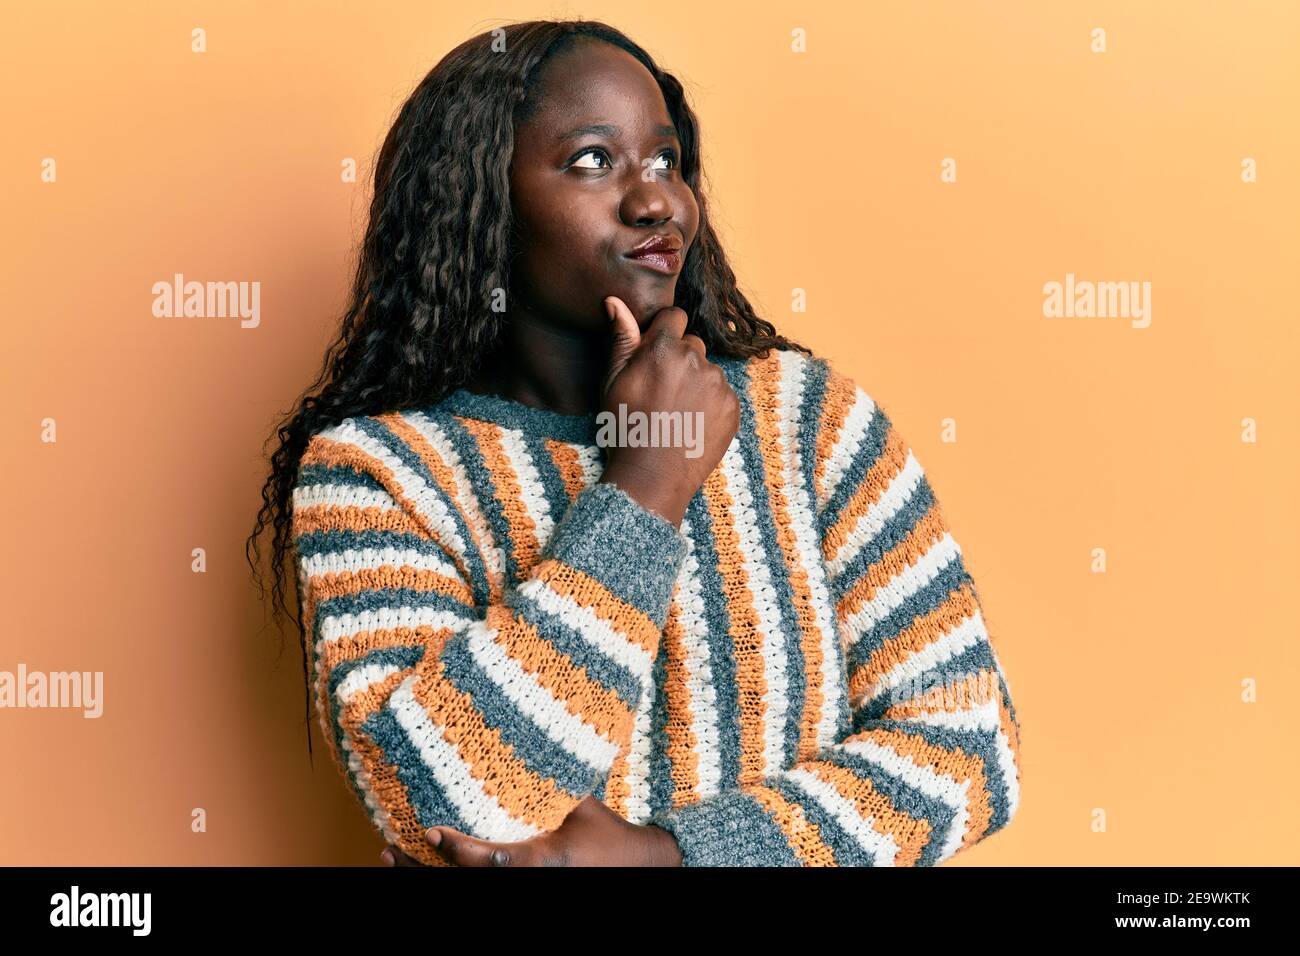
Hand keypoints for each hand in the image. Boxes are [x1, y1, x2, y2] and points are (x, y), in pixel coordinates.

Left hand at [378, 795, 682, 866]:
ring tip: (392, 855)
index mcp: (545, 860)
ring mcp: (528, 887)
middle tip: (390, 848)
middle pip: (467, 883)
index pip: (493, 863)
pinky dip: (448, 872)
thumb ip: (545, 786)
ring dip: (425, 873)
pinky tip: (424, 860)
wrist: (634, 866)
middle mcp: (531, 881)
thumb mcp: (580, 804)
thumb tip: (512, 746)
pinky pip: (480, 881)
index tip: (431, 830)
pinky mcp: (525, 886)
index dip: (457, 851)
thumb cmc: (608, 832)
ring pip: (465, 887)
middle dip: (423, 869)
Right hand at [598, 295, 738, 526]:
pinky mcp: (732, 407)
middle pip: (692, 345)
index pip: (675, 317)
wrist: (652, 475)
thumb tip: (615, 301)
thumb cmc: (625, 427)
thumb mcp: (613, 381)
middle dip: (679, 359)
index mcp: (664, 348)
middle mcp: (696, 360)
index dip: (664, 332)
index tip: (656, 353)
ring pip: (707, 371)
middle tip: (663, 390)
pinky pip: (722, 394)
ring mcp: (718, 384)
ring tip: (677, 412)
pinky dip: (710, 405)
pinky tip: (692, 423)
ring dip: (696, 383)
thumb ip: (621, 338)